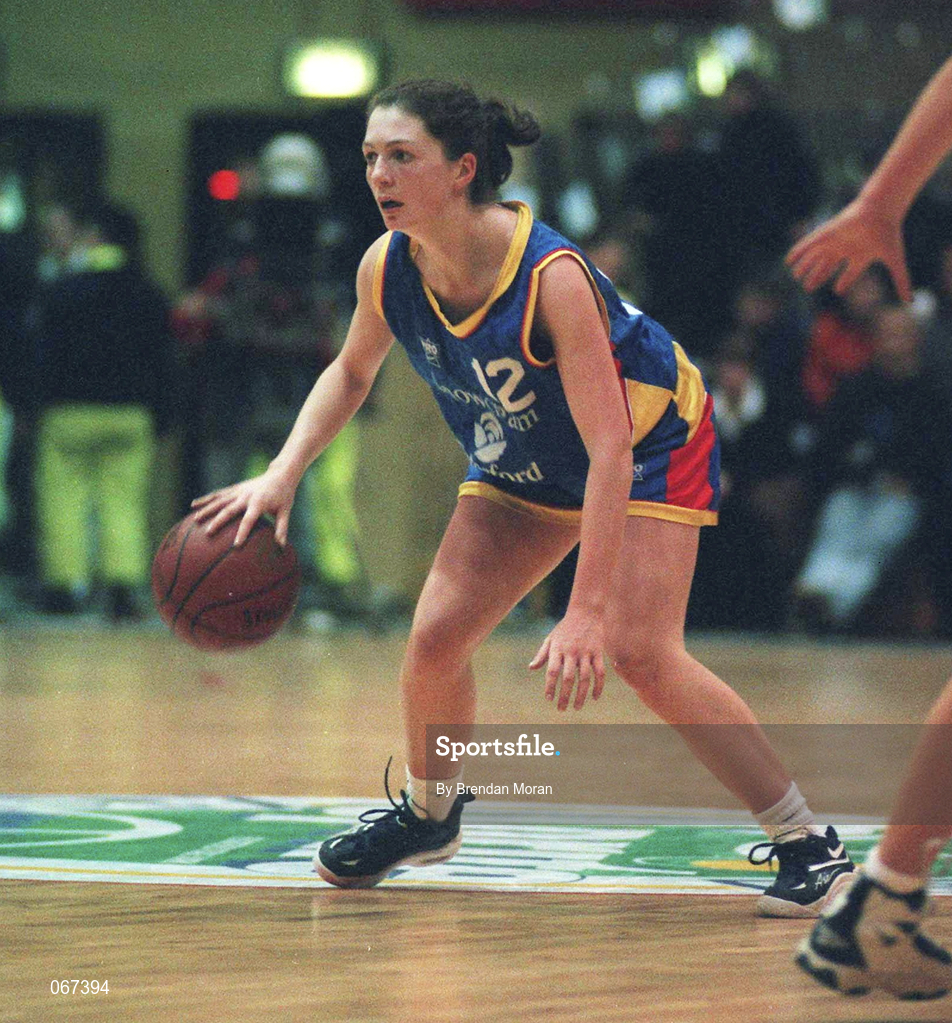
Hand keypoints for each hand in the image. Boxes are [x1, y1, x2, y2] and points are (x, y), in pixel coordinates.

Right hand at [190, 466, 297, 546]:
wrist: (280, 474)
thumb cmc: (284, 496)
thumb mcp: (285, 511)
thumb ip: (282, 528)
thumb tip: (281, 545)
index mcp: (259, 503)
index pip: (249, 520)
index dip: (242, 532)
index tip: (236, 545)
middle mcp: (246, 496)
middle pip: (229, 510)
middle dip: (218, 521)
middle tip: (208, 533)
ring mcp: (238, 491)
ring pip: (219, 500)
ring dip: (207, 509)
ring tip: (195, 520)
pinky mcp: (234, 488)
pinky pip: (218, 494)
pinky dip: (206, 499)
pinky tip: (194, 505)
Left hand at [529, 608, 605, 710]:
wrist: (586, 611)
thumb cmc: (566, 627)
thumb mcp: (551, 638)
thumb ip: (542, 654)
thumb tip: (531, 668)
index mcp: (558, 649)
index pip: (552, 671)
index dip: (550, 686)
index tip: (549, 699)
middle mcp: (572, 652)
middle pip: (568, 678)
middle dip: (564, 696)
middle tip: (561, 709)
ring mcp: (586, 652)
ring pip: (585, 678)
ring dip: (581, 695)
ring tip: (576, 707)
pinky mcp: (599, 652)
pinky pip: (600, 673)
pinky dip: (598, 686)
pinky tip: (594, 697)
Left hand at [785, 198, 911, 301]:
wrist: (879, 212)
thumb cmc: (887, 235)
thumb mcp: (894, 261)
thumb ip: (901, 281)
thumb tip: (910, 301)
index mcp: (861, 255)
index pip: (851, 273)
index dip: (844, 282)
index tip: (838, 291)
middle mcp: (846, 248)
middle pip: (829, 266)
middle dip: (819, 277)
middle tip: (808, 288)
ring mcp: (835, 241)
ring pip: (817, 256)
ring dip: (806, 267)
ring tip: (796, 277)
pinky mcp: (826, 234)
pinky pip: (808, 244)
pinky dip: (798, 252)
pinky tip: (788, 260)